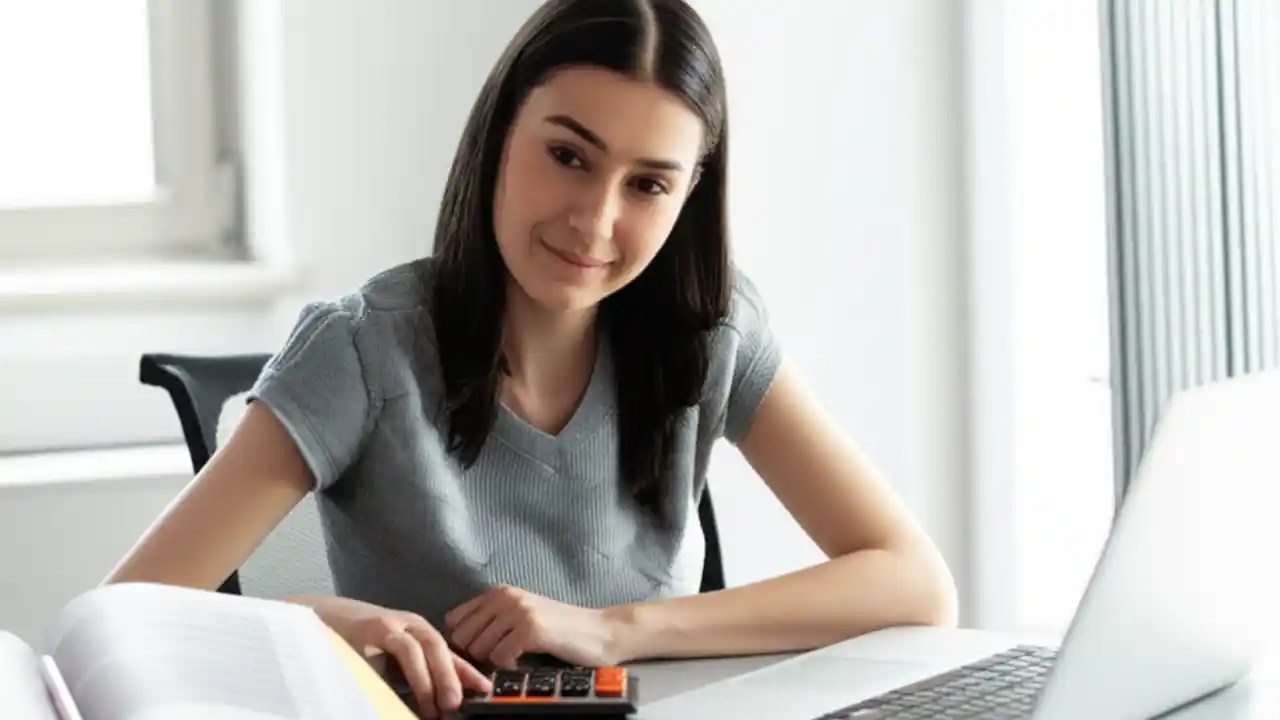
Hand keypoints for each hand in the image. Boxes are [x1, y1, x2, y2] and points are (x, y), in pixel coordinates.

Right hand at [308, 596, 491, 718]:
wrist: (321, 619)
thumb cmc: (359, 646)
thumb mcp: (392, 664)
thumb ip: (415, 677)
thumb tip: (438, 704)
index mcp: (418, 632)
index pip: (448, 653)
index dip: (467, 672)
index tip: (485, 691)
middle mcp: (409, 625)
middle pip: (438, 645)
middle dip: (452, 675)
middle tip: (457, 704)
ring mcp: (390, 624)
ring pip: (419, 647)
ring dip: (431, 678)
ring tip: (437, 704)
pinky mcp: (371, 628)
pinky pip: (397, 649)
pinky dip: (408, 671)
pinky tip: (409, 688)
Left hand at [443, 586, 627, 668]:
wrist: (600, 632)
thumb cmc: (559, 629)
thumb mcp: (520, 614)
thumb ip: (490, 619)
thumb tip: (453, 636)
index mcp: (499, 592)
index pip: (454, 620)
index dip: (464, 640)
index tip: (483, 649)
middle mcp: (505, 596)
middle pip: (462, 637)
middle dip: (478, 653)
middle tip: (502, 656)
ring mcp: (518, 611)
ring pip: (479, 648)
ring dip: (495, 660)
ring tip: (517, 655)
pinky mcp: (531, 629)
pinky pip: (499, 657)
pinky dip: (511, 665)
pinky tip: (527, 658)